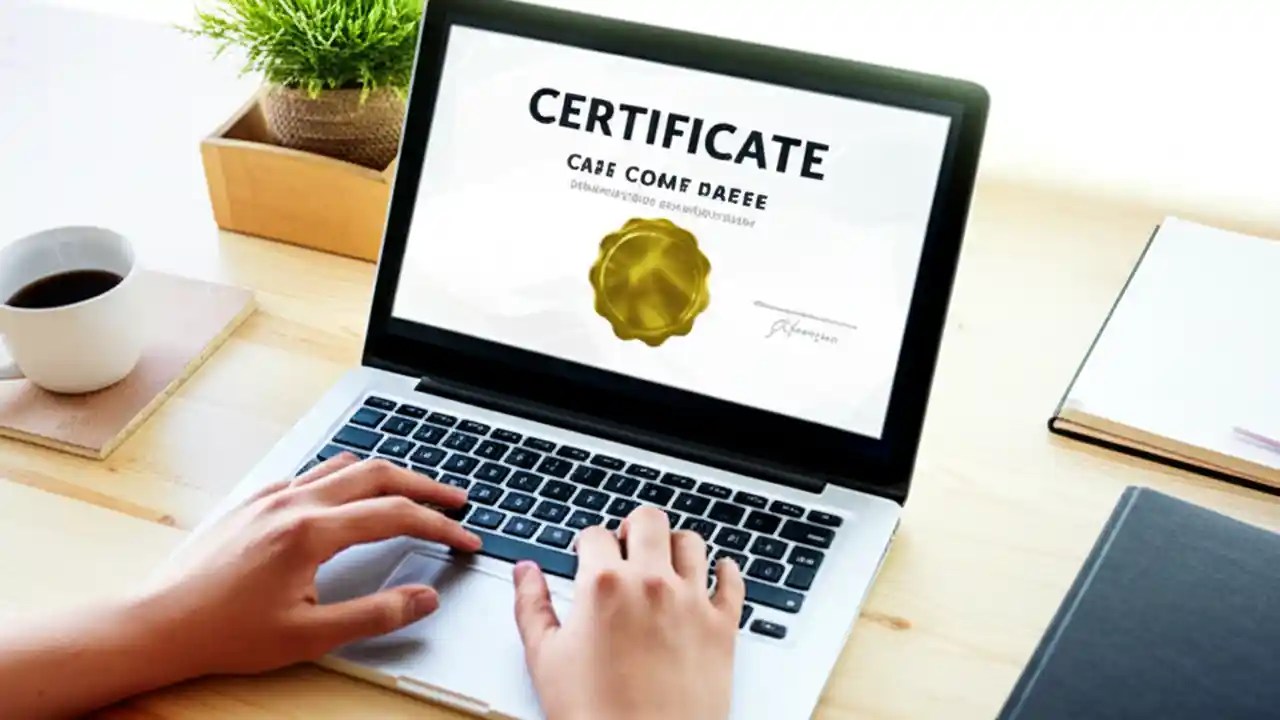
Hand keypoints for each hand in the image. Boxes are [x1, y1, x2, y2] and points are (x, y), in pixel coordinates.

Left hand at [146, 454, 480, 674]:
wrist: (159, 623)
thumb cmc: (225, 633)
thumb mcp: (309, 636)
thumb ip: (375, 615)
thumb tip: (424, 598)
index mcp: (311, 532)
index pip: (396, 515)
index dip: (440, 527)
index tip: (466, 539)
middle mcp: (293, 502)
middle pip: (378, 473)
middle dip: (425, 485)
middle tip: (456, 501)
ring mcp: (271, 497)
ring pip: (344, 464)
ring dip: (387, 474)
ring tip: (412, 490)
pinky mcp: (254, 501)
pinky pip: (311, 473)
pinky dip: (345, 477)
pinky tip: (348, 495)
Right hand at [513, 506, 744, 719]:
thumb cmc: (594, 715)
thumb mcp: (545, 659)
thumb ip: (531, 606)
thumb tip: (526, 572)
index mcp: (604, 585)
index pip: (596, 534)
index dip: (588, 543)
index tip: (589, 556)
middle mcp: (652, 583)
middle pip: (649, 520)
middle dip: (634, 527)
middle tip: (628, 544)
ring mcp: (691, 602)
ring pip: (692, 542)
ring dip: (676, 545)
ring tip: (666, 560)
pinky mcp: (722, 626)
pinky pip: (733, 580)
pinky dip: (726, 571)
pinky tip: (716, 572)